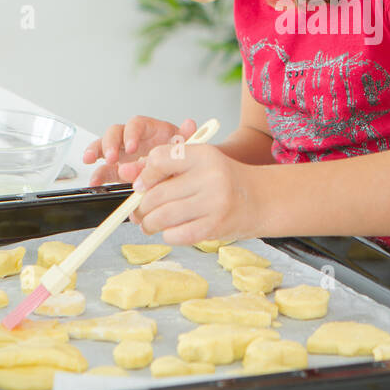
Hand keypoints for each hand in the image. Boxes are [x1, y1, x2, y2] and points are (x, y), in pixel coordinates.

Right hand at [81, 116, 196, 186]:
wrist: (181, 177)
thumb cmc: (181, 158)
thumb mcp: (185, 149)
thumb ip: (185, 138)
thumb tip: (189, 124)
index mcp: (151, 131)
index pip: (136, 125)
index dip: (131, 134)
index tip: (131, 147)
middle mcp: (134, 140)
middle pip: (115, 132)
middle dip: (110, 143)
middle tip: (111, 157)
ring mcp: (124, 154)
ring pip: (104, 147)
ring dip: (96, 152)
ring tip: (90, 160)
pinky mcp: (117, 170)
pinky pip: (104, 170)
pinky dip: (97, 175)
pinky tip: (95, 182)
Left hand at [127, 137, 257, 244]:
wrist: (260, 200)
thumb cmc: (224, 181)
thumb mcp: (200, 164)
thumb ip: (167, 167)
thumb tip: (128, 176)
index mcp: (204, 155)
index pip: (159, 159)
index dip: (144, 175)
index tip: (141, 185)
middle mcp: (210, 177)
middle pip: (156, 194)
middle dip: (141, 207)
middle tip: (139, 211)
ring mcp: (214, 203)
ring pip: (162, 217)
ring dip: (148, 223)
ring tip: (148, 223)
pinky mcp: (214, 227)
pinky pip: (176, 234)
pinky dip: (167, 235)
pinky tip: (171, 230)